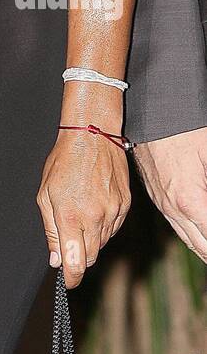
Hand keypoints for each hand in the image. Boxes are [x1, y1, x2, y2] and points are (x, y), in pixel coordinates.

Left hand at [37, 128, 130, 287]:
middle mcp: (94, 218)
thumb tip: (56, 259)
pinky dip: (103, 227)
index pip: (75, 263)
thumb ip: (50, 229)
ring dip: (90, 240)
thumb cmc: (64, 162)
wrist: (92, 136)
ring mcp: (113, 212)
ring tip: (80, 216)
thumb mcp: (45, 194)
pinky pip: (114, 229)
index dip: (71, 278)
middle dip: (79, 258)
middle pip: (90, 257)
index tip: (68, 282)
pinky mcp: (125, 206)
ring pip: (103, 243)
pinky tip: (94, 209)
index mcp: (70, 216)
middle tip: (70, 246)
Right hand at [132, 126, 206, 262]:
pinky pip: (178, 225)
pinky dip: (195, 237)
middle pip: (203, 248)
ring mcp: (162, 202)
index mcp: (190, 201)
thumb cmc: (185, 124)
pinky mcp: (156, 194)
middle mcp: (173, 208)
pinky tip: (203, 236)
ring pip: (189, 240)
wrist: (151, 106)